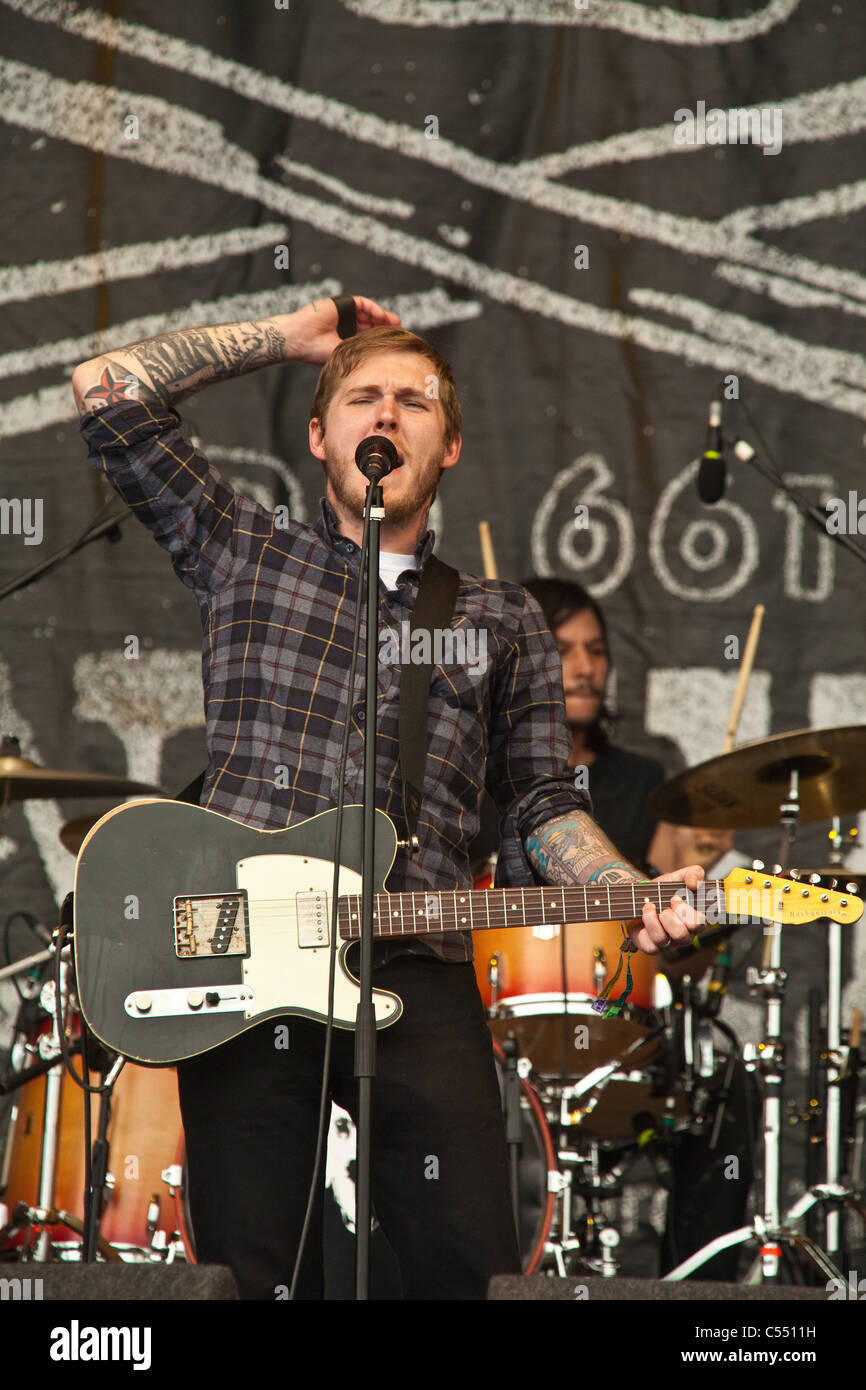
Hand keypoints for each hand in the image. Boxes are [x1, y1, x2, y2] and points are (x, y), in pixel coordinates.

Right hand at [282, 296, 400, 364]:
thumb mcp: (343, 353)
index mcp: (345, 338)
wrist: (301, 339)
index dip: (380, 338)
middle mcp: (345, 325)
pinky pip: (362, 304)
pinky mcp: (342, 304)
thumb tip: (378, 362)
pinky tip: (382, 316)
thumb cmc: (316, 351)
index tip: (394, 343)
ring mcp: (344, 314)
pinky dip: (373, 309)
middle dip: (384, 326)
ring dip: (382, 317)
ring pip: (368, 313)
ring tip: (395, 323)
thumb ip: (358, 352)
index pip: (367, 336)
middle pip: (370, 323)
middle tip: (400, 331)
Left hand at [626, 864, 704, 954]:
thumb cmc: (664, 891)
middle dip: (671, 917)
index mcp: (695, 921)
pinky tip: (644, 912)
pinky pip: (651, 946)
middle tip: (663, 904)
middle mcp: (684, 935)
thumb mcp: (679, 877)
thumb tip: (695, 883)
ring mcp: (668, 943)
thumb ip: (693, 874)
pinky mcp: (651, 946)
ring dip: (653, 919)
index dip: (687, 912)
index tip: (675, 897)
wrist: (640, 897)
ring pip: (664, 940)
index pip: (700, 925)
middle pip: (682, 936)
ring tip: (649, 905)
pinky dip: (645, 925)